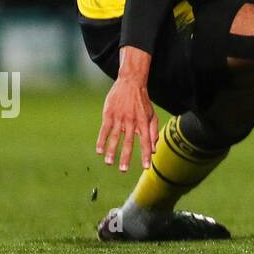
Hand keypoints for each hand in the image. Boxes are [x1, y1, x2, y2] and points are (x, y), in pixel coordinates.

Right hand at [97, 55, 158, 171]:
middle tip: (123, 170)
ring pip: (115, 137)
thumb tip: (154, 149)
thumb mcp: (151, 115)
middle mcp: (132, 121)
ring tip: (109, 163)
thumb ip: (153, 132)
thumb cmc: (142, 101)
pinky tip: (99, 151)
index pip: (146, 141)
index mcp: (143, 122)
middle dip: (126, 157)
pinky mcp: (109, 114)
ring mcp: (120, 117)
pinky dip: (102, 141)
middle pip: (129, 142)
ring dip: (112, 151)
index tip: (146, 167)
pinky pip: (104, 130)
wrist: (131, 82)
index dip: (146, 154)